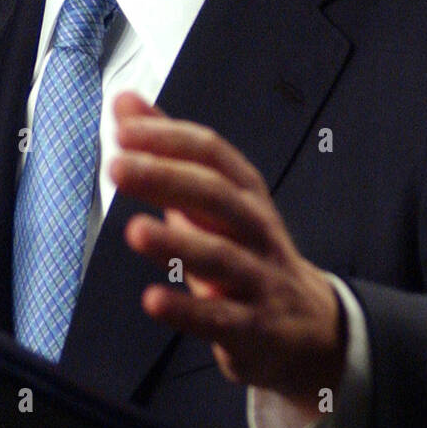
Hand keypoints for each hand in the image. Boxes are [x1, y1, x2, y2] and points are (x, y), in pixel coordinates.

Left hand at [109, 92, 345, 407]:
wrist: (308, 326)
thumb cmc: (245, 249)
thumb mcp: (213, 198)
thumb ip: (167, 151)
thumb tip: (124, 101)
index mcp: (245, 192)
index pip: (211, 154)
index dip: (170, 138)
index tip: (123, 127)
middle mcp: (256, 227)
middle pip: (216, 196)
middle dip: (167, 178)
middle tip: (118, 166)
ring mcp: (258, 277)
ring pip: (220, 256)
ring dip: (176, 242)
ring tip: (133, 230)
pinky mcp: (252, 327)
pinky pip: (219, 318)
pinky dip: (186, 310)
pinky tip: (152, 301)